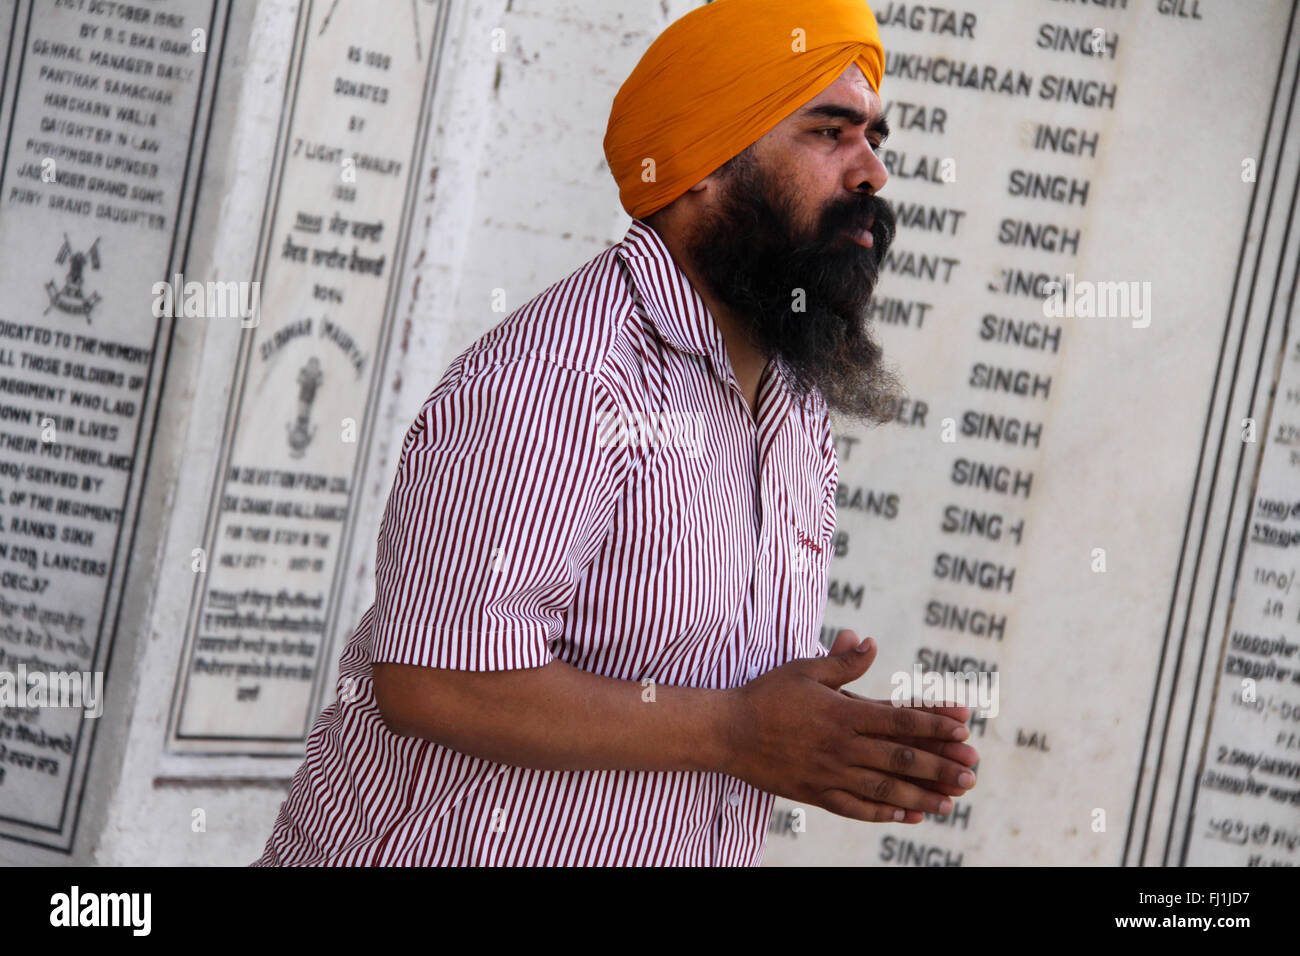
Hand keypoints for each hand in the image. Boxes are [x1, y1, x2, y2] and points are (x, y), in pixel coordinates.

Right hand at [721, 632, 975, 822]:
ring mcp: (829, 773)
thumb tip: (868, 642)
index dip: (934, 724)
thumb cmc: (767, 695)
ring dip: (920, 796)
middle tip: (971, 773)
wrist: (726, 731)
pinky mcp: (815, 793)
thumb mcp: (804, 670)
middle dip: (940, 766)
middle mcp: (841, 746)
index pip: (898, 718)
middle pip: (899, 758)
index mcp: (842, 712)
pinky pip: (855, 807)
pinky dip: (883, 813)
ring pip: (883, 789)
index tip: (963, 728)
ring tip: (950, 802)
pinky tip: (906, 815)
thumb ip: (841, 662)